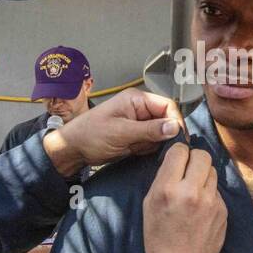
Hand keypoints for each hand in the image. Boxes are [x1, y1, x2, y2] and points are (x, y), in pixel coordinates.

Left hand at [43, 89, 185, 176]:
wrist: (73, 149)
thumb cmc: (91, 135)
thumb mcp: (121, 132)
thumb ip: (149, 130)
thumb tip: (175, 127)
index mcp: (137, 100)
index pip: (168, 106)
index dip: (176, 122)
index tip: (179, 140)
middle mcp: (141, 109)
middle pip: (167, 120)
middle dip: (165, 135)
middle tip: (163, 150)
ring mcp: (139, 123)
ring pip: (162, 133)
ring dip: (157, 144)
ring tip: (143, 150)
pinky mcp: (137, 136)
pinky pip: (153, 142)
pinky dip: (150, 150)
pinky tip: (139, 153)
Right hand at [143, 144, 225, 252]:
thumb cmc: (159, 238)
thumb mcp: (149, 205)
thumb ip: (162, 178)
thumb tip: (175, 158)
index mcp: (167, 189)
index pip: (179, 150)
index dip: (178, 152)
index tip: (177, 159)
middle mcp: (191, 192)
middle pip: (202, 155)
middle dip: (194, 159)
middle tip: (188, 170)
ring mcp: (210, 202)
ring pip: (212, 171)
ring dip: (203, 175)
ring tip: (193, 190)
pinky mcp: (223, 210)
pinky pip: (217, 190)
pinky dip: (209, 194)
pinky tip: (200, 209)